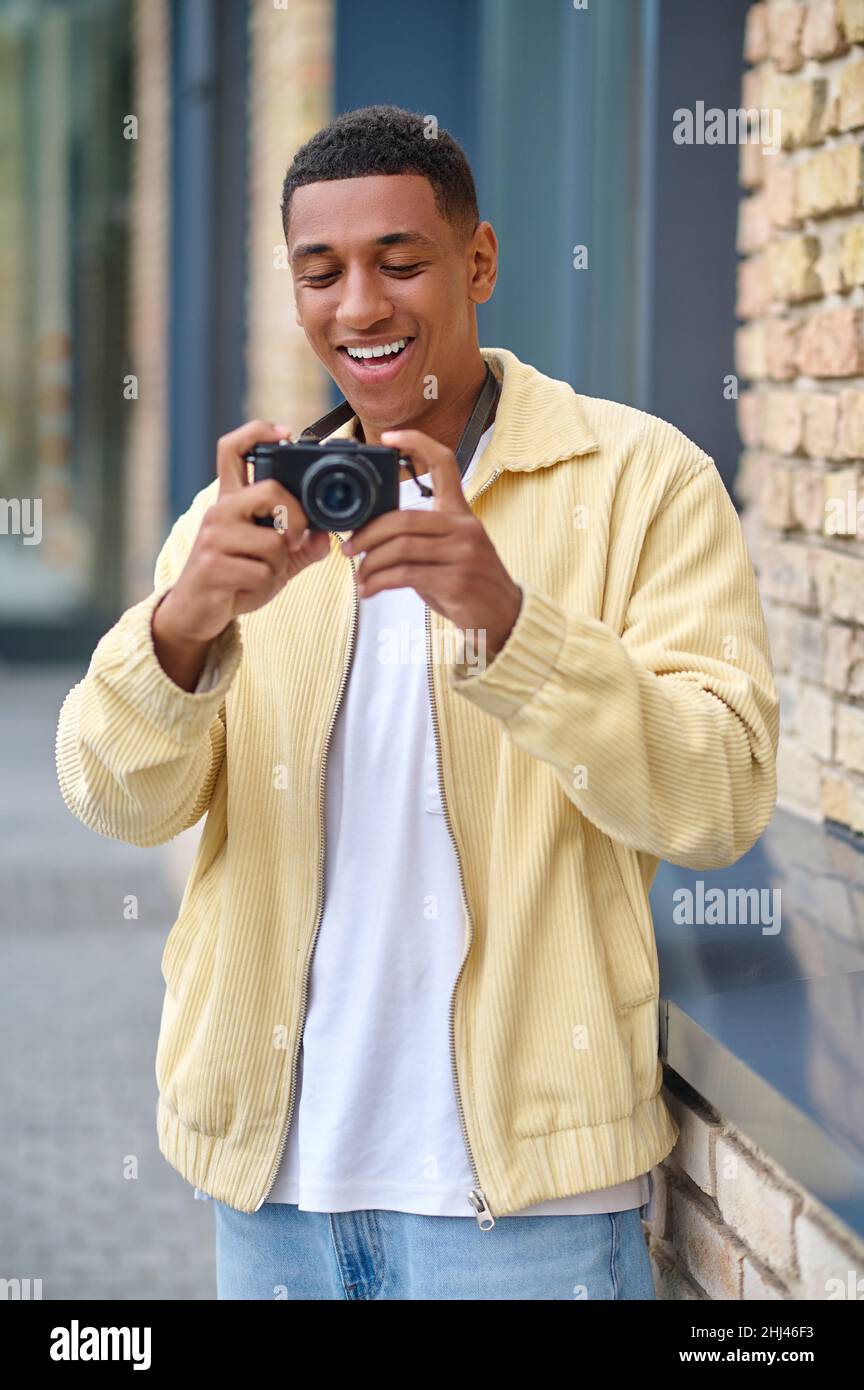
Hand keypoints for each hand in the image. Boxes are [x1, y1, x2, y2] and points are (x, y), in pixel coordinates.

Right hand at [152, 420, 330, 686]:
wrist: (195, 613)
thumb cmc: (234, 580)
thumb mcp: (274, 561)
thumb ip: (302, 546)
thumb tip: (326, 536)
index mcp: (231, 501)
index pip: (233, 450)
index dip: (258, 433)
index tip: (285, 433)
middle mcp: (220, 512)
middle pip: (271, 490)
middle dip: (297, 519)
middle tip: (295, 541)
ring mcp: (213, 537)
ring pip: (274, 542)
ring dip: (279, 566)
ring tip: (261, 575)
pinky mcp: (212, 566)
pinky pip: (262, 572)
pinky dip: (266, 586)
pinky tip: (246, 590)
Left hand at [339, 428, 521, 662]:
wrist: (503, 615)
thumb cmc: (468, 581)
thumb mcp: (450, 548)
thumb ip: (420, 535)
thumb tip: (371, 532)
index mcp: (460, 513)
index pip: (443, 464)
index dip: (416, 444)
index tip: (388, 438)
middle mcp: (464, 527)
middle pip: (403, 518)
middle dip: (367, 534)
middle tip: (349, 547)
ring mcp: (463, 553)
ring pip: (400, 548)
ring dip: (370, 563)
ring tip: (359, 576)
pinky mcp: (456, 581)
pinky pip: (405, 575)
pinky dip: (379, 582)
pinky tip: (370, 590)